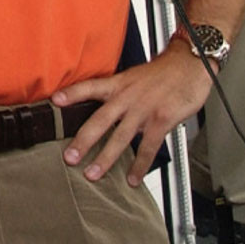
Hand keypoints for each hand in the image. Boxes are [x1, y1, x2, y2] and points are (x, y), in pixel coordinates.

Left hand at [54, 41, 211, 185]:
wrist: (190, 65)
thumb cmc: (163, 73)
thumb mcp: (133, 76)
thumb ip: (118, 93)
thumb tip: (103, 110)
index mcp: (118, 84)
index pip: (90, 87)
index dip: (72, 93)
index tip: (54, 101)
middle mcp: (127, 97)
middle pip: (100, 120)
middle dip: (83, 141)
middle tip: (69, 158)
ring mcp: (144, 110)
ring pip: (120, 137)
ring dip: (106, 158)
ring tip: (93, 174)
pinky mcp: (161, 120)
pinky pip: (148, 147)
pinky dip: (140, 165)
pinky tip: (133, 178)